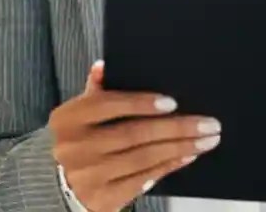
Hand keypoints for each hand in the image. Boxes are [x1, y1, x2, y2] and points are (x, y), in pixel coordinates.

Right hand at [50, 60, 221, 211]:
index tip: (172, 103)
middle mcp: (74, 148)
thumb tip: (105, 66)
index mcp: (68, 119)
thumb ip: (96, 91)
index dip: (141, 103)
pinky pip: (142, 180)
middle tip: (207, 124)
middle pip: (133, 134)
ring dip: (179, 148)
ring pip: (142, 158)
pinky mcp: (102, 198)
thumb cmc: (77, 141)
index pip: (107, 105)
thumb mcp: (79, 113)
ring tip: (206, 140)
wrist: (57, 186)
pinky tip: (187, 156)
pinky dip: (168, 166)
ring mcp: (88, 175)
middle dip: (176, 128)